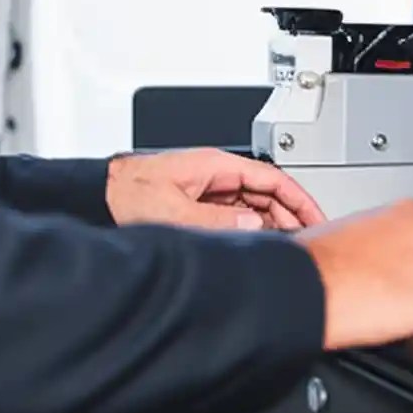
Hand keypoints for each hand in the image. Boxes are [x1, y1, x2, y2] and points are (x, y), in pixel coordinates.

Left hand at [106, 149, 324, 229]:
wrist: (96, 196)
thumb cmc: (124, 194)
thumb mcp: (174, 210)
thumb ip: (217, 219)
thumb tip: (254, 223)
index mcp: (216, 166)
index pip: (273, 178)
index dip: (300, 198)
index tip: (317, 217)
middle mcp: (217, 176)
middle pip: (269, 193)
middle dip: (291, 216)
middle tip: (307, 240)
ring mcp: (211, 191)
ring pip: (256, 205)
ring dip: (273, 225)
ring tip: (287, 247)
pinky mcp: (202, 205)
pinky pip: (239, 215)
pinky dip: (254, 229)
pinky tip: (260, 246)